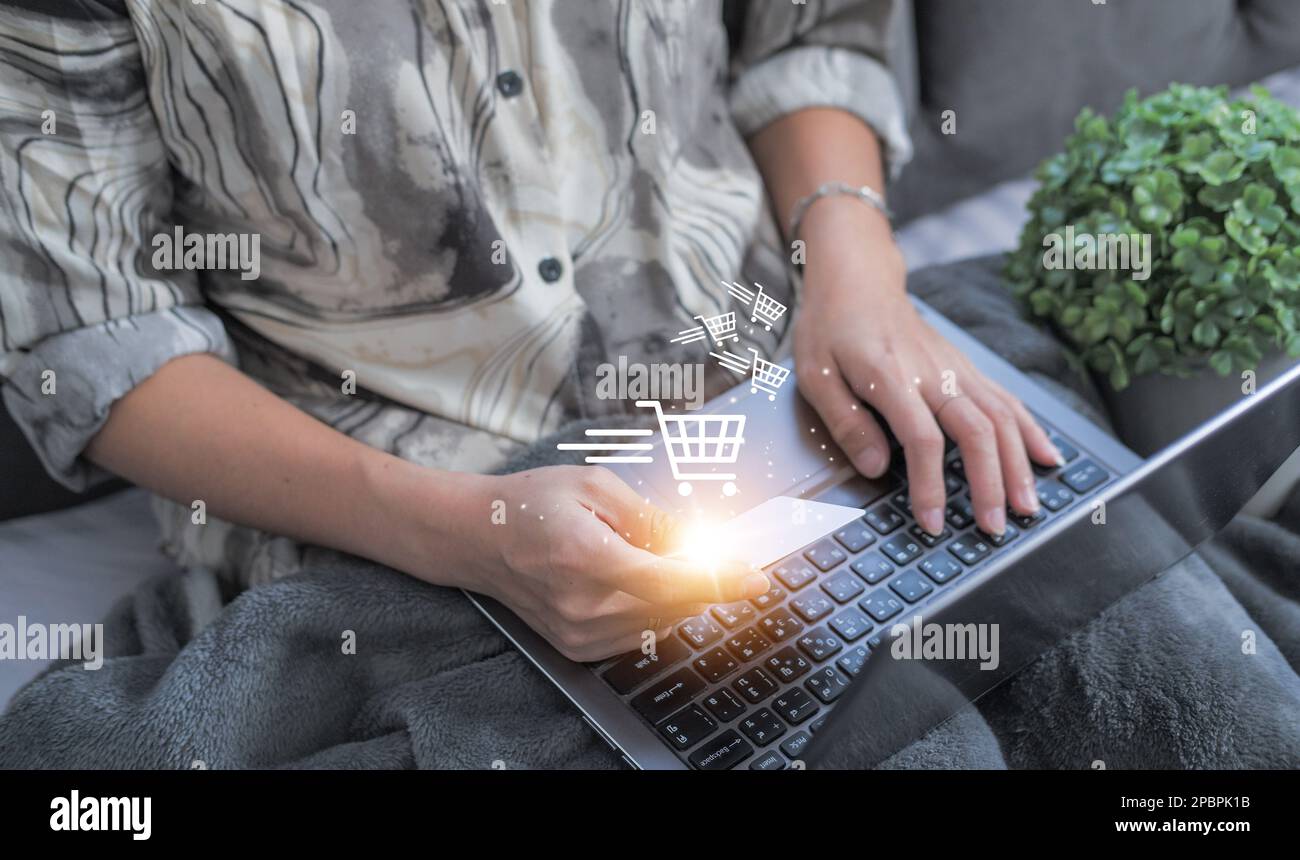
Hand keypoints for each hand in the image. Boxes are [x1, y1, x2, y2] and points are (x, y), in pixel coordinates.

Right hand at [430, 465, 766, 661]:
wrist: (476, 539)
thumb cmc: (531, 504)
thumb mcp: (595, 486)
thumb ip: (652, 518)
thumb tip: (699, 541)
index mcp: (588, 558)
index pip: (672, 582)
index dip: (721, 581)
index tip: (756, 578)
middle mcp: (584, 606)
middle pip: (675, 604)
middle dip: (701, 576)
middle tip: (703, 546)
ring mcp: (580, 633)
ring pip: (662, 621)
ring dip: (675, 592)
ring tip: (641, 553)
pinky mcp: (579, 648)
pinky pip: (640, 633)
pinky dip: (651, 606)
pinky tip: (629, 577)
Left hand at [793, 204, 1061, 536]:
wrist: (857, 279)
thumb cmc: (830, 328)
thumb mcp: (815, 375)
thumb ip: (846, 422)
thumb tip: (877, 469)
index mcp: (890, 377)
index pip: (922, 437)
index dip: (931, 484)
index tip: (932, 522)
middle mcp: (933, 372)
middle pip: (976, 429)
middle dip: (990, 483)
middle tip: (995, 528)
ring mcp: (956, 367)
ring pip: (1002, 416)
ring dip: (1019, 465)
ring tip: (1028, 508)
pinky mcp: (966, 367)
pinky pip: (1007, 399)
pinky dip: (1031, 430)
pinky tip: (1048, 458)